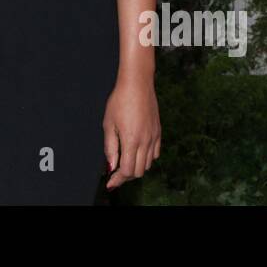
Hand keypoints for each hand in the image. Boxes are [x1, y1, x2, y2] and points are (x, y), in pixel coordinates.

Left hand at [103, 75, 160, 189]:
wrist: (137, 84)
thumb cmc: (120, 100)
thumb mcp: (109, 123)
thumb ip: (110, 147)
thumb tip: (111, 166)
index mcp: (131, 141)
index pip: (127, 170)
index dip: (118, 179)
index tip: (110, 182)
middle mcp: (145, 142)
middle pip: (138, 171)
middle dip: (126, 176)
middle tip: (115, 173)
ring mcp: (154, 137)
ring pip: (147, 165)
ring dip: (136, 167)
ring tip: (125, 162)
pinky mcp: (158, 132)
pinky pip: (155, 154)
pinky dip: (146, 159)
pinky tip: (137, 153)